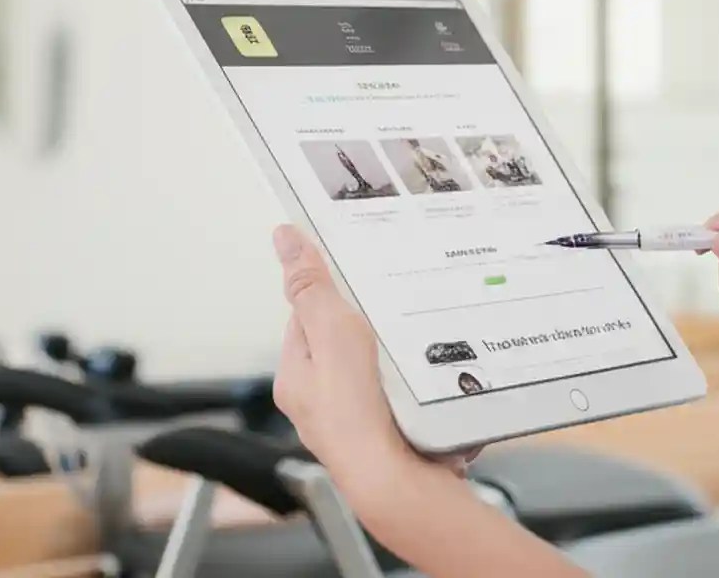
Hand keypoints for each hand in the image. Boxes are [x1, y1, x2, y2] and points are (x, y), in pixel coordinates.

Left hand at [270, 225, 476, 494]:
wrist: (397, 479)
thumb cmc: (357, 414)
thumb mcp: (333, 333)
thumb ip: (313, 289)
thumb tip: (285, 240)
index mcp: (296, 374)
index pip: (307, 315)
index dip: (333, 293)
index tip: (358, 277)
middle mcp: (320, 399)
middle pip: (344, 340)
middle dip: (371, 324)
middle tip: (396, 311)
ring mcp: (355, 417)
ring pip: (377, 366)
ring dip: (398, 354)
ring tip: (420, 343)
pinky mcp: (387, 430)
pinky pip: (402, 392)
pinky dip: (418, 382)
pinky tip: (433, 378)